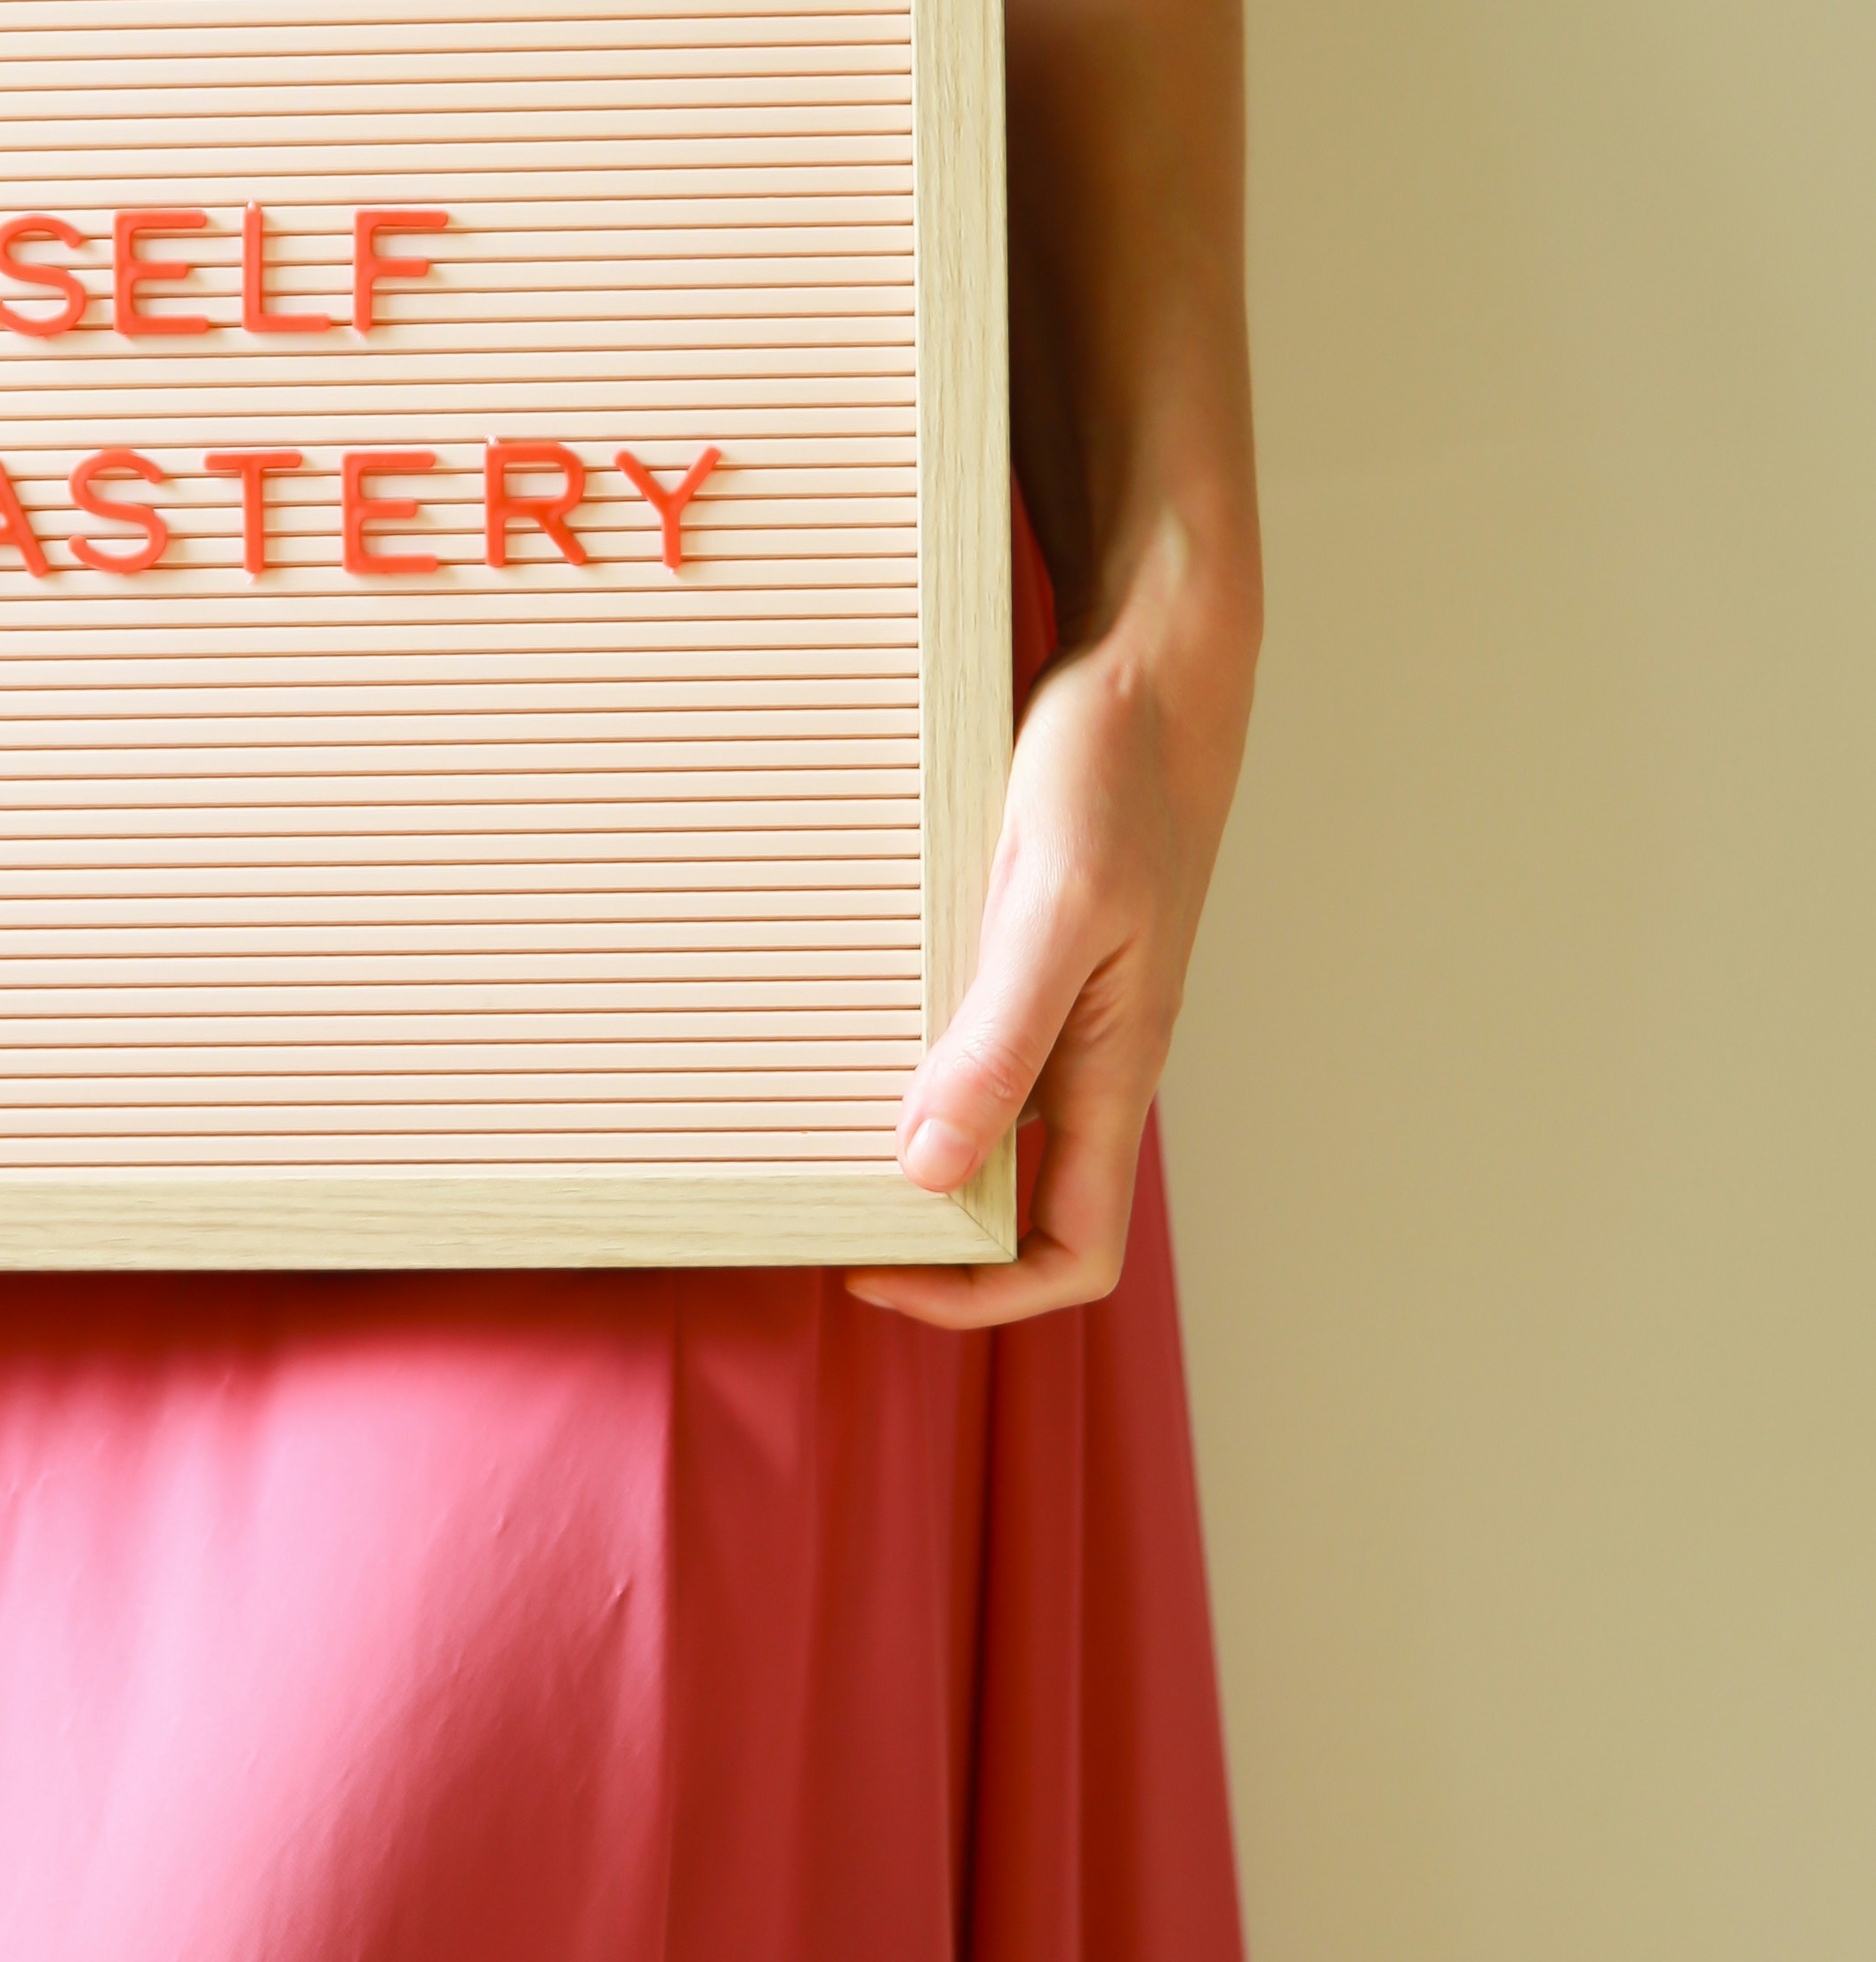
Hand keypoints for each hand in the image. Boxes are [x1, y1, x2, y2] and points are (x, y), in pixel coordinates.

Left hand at [846, 559, 1254, 1329]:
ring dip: (910, 1142)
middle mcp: (1094, 1057)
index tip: (868, 1268)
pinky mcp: (1034, 946)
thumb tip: (930, 1169)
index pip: (1072, 1255)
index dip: (975, 1295)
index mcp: (1115, 1072)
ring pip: (992, 1123)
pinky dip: (910, 1055)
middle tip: (811, 1203)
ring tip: (808, 1128)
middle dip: (924, 1230)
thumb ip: (1000, 1040)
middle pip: (1023, 1207)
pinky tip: (844, 1023)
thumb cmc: (1117, 778)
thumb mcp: (1054, 909)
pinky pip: (973, 1039)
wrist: (1153, 667)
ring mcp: (1068, 1004)